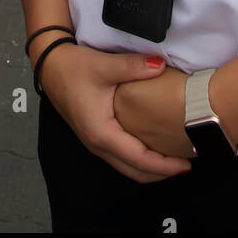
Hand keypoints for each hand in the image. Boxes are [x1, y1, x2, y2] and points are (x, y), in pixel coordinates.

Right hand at [36, 42, 193, 182]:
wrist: (49, 65)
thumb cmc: (73, 67)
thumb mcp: (104, 65)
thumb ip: (133, 66)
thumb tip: (160, 66)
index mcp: (101, 133)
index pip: (139, 159)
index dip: (165, 165)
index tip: (187, 164)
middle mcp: (97, 144)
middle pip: (135, 172)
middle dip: (162, 172)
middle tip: (188, 163)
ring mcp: (95, 143)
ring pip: (127, 168)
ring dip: (151, 168)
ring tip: (175, 158)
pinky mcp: (95, 136)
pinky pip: (121, 158)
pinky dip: (140, 160)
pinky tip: (154, 147)